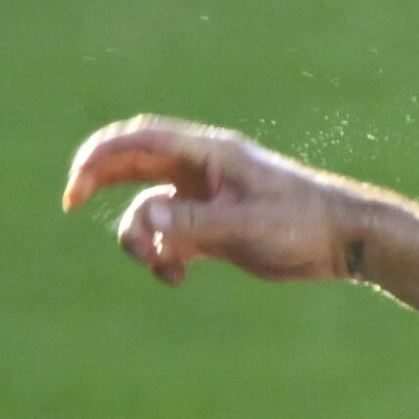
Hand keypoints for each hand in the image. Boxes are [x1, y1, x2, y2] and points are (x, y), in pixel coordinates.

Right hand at [61, 116, 418, 317]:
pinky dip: (164, 256)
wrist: (346, 241)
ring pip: (150, 209)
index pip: (139, 141)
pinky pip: (171, 237)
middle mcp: (203, 170)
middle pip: (133, 166)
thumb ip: (194, 224)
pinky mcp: (216, 227)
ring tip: (164, 269)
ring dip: (142, 239)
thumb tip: (143, 222)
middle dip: (101, 184)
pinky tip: (177, 277)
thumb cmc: (303, 224)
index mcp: (209, 155)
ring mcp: (208, 198)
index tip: (76, 186)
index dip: (99, 157)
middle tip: (72, 204)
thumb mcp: (248, 226)